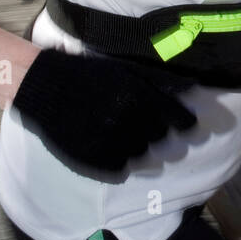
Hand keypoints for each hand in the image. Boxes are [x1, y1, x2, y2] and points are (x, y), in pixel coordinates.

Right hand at [12, 47, 196, 171]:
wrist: (47, 88)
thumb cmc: (88, 74)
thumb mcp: (125, 70)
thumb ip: (160, 81)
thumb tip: (193, 86)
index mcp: (141, 98)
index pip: (179, 120)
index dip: (182, 122)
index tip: (182, 122)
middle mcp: (130, 123)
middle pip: (160, 138)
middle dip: (155, 130)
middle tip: (139, 120)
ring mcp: (112, 144)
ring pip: (141, 154)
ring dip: (137, 145)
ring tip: (119, 131)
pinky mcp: (95, 161)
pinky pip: (120, 168)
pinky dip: (118, 159)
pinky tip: (108, 145)